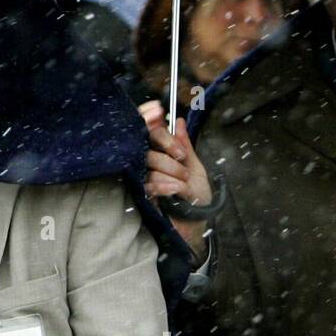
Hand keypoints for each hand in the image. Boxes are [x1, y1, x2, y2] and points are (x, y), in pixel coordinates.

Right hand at [141, 101, 211, 258]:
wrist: (195, 225)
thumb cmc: (195, 198)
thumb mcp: (195, 167)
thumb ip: (185, 145)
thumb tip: (178, 120)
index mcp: (160, 152)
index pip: (149, 129)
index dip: (148, 116)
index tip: (156, 110)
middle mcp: (147, 161)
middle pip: (149, 141)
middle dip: (170, 148)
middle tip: (182, 160)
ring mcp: (142, 177)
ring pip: (151, 161)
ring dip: (173, 173)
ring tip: (183, 185)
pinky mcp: (140, 194)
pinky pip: (150, 181)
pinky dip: (167, 186)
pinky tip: (175, 193)